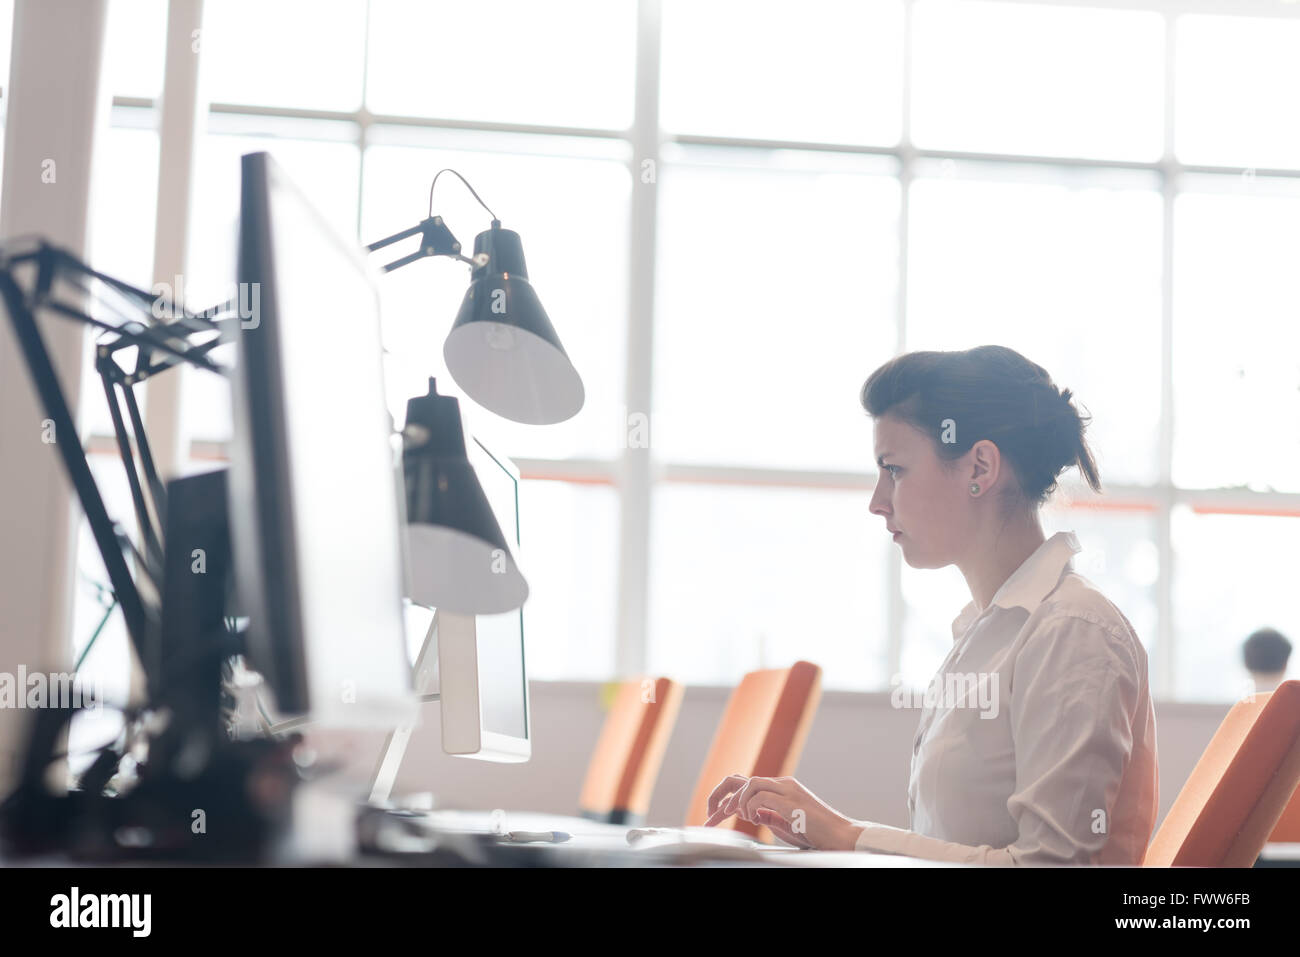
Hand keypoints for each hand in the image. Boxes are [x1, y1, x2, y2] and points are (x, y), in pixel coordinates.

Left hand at [702, 774, 862, 849]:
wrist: (841, 835)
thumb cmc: (814, 832)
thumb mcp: (784, 823)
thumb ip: (767, 814)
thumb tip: (750, 812)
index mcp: (780, 787)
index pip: (744, 784)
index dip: (724, 798)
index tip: (712, 816)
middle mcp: (782, 783)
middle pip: (740, 779)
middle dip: (719, 796)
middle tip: (709, 816)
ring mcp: (787, 790)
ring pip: (750, 783)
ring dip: (738, 803)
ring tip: (741, 819)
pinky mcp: (791, 802)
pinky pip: (761, 797)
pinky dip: (751, 808)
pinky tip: (753, 819)